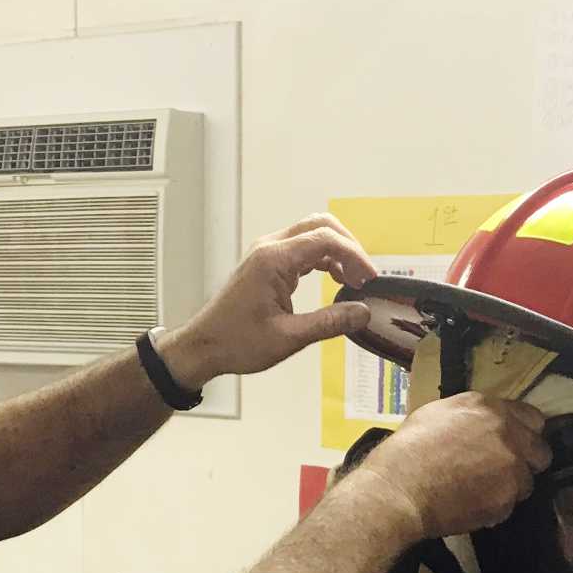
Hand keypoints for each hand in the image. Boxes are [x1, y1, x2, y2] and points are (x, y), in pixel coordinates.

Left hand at [154, 214, 377, 387]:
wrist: (203, 346)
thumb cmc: (238, 343)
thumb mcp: (288, 338)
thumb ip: (329, 323)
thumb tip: (364, 313)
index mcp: (273, 260)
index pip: (325, 240)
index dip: (354, 256)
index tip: (369, 280)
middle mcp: (269, 247)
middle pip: (319, 226)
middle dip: (348, 246)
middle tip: (363, 277)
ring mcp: (266, 253)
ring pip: (311, 234)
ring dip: (336, 251)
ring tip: (353, 281)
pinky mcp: (265, 263)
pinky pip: (300, 249)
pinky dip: (322, 259)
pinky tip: (334, 279)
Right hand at [348, 393, 550, 540]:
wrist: (399, 489)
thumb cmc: (408, 450)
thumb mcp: (438, 414)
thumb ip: (472, 417)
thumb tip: (482, 425)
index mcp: (490, 408)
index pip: (534, 418)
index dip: (524, 433)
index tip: (515, 443)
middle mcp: (509, 434)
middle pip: (540, 452)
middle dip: (526, 461)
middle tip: (501, 471)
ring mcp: (512, 468)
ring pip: (527, 482)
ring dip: (510, 487)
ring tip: (479, 491)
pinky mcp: (507, 498)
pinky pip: (509, 505)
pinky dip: (494, 507)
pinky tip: (469, 504)